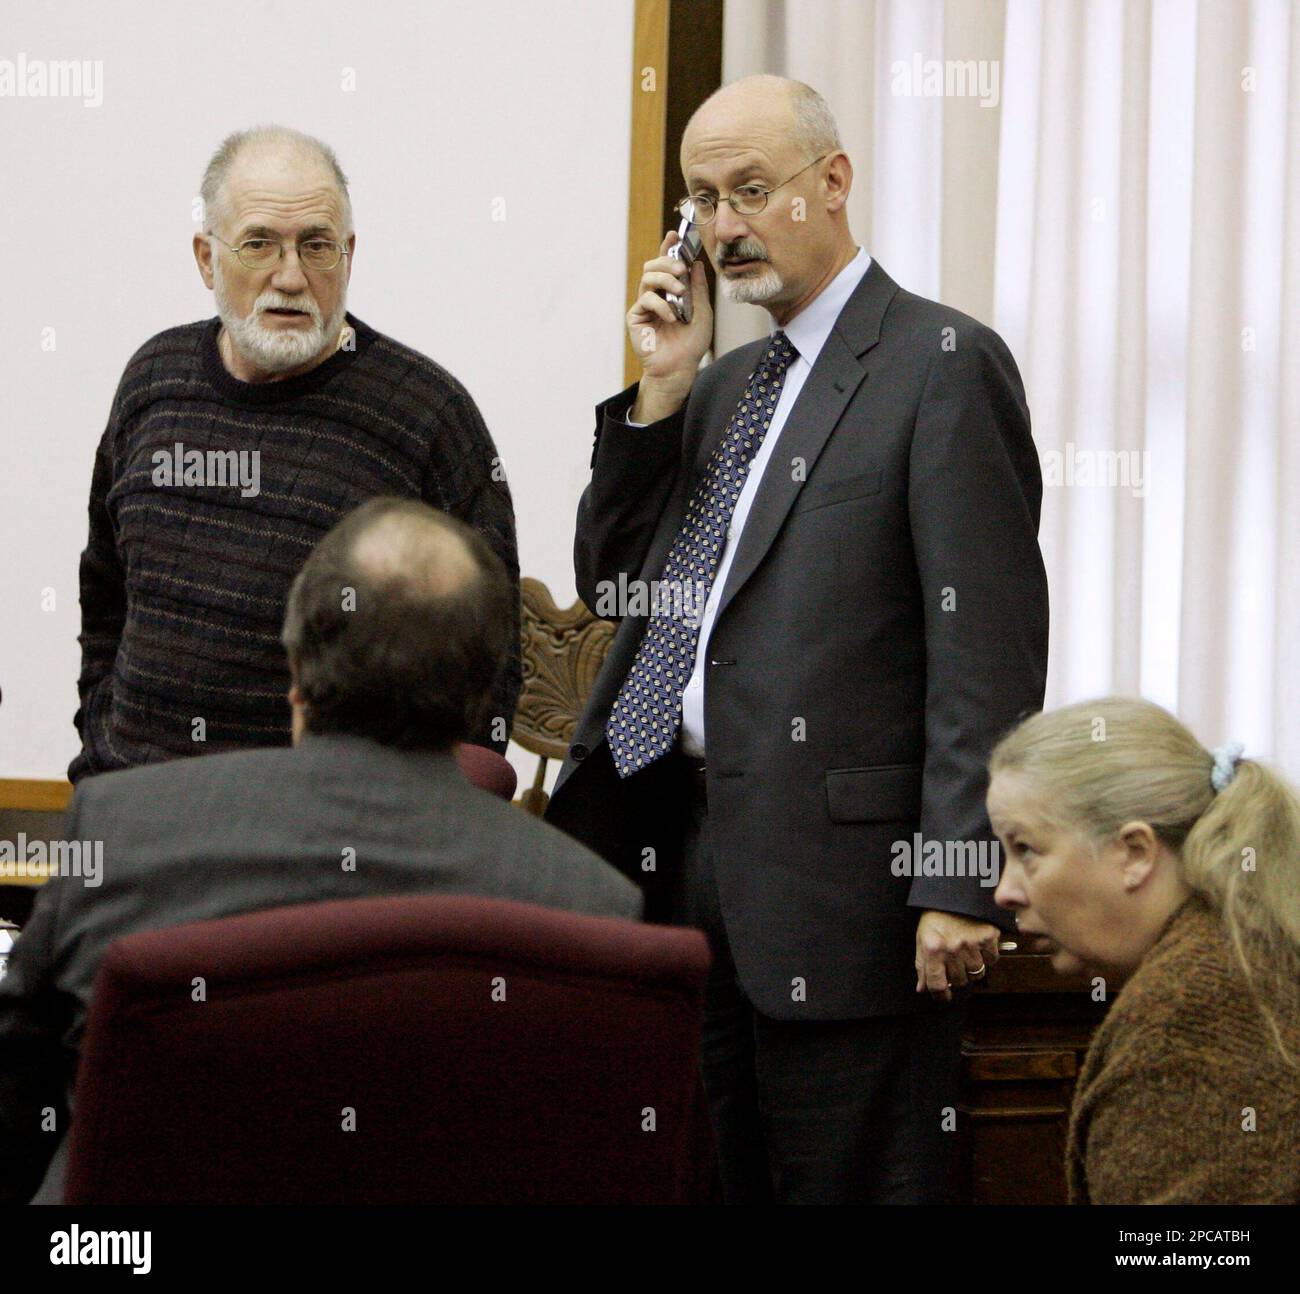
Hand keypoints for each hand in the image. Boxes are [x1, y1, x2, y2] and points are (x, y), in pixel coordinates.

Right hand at [625, 230, 712, 422]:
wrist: (680, 367)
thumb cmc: (691, 343)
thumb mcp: (702, 312)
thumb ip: (698, 288)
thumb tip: (695, 263)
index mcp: (671, 292)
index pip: (667, 265)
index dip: (668, 248)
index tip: (674, 235)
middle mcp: (656, 295)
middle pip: (653, 265)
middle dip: (667, 261)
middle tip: (680, 270)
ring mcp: (644, 305)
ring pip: (648, 277)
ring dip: (665, 279)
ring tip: (679, 292)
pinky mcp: (636, 317)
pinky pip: (645, 299)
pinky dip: (661, 305)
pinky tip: (672, 318)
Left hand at [914, 910, 1000, 1001]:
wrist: (955, 889)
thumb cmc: (937, 913)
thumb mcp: (923, 936)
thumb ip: (922, 964)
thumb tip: (922, 988)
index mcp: (932, 948)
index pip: (937, 984)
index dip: (940, 996)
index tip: (944, 997)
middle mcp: (952, 948)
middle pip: (959, 981)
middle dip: (957, 975)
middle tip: (954, 961)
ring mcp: (972, 943)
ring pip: (977, 973)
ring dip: (972, 966)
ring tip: (966, 950)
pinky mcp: (988, 936)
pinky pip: (992, 960)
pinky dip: (987, 956)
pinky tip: (979, 944)